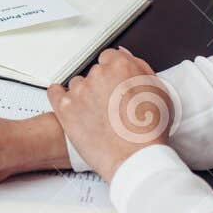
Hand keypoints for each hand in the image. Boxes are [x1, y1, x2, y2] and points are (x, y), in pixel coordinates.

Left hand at [47, 48, 174, 180]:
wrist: (134, 156)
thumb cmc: (149, 130)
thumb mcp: (158, 91)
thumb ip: (139, 68)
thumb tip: (125, 55)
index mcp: (121, 67)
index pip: (109, 57)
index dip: (114, 72)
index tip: (115, 83)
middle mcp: (98, 75)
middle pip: (94, 72)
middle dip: (101, 85)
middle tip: (110, 105)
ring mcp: (79, 91)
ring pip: (77, 85)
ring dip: (84, 95)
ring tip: (96, 114)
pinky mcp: (65, 108)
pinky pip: (54, 93)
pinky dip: (59, 96)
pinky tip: (69, 104)